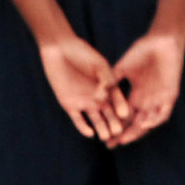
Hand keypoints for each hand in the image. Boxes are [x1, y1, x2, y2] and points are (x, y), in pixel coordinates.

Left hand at [37, 28, 126, 142]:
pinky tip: (90, 133)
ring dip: (102, 128)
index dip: (122, 109)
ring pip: (96, 119)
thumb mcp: (99, 65)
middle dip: (114, 123)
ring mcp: (84, 102)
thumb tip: (104, 98)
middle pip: (110, 114)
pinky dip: (83, 127)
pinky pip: (78, 119)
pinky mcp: (69, 105)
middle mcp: (99, 98)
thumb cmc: (81, 53)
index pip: (119, 102)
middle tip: (118, 132)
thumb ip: (106, 80)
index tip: (125, 116)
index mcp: (109, 88)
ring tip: (106, 136)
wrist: (59, 48)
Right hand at [110, 26, 184, 142]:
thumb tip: (97, 93)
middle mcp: (148, 100)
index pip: (124, 116)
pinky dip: (154, 119)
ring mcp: (159, 99)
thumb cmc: (142, 52)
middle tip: (111, 144)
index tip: (103, 137)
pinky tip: (145, 125)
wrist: (160, 42)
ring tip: (125, 139)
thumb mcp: (122, 68)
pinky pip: (163, 112)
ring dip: (138, 131)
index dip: (115, 126)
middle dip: (123, 134)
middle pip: (135, 123)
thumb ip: (112, 81)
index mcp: (136, 95)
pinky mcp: (170, 95)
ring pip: (149, 121)